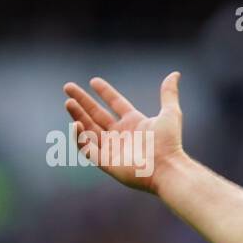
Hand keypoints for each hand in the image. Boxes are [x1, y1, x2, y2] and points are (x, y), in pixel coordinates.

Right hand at [62, 72, 184, 193]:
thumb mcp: (170, 114)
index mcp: (135, 123)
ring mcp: (112, 148)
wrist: (167, 168)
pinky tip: (76, 123)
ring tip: (68, 102)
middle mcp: (121, 135)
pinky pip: (87, 148)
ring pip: (89, 129)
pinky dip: (80, 137)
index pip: (116, 104)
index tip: (93, 81)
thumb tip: (175, 74)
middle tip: (68, 87)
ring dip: (78, 116)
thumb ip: (168, 94)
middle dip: (82, 102)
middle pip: (97, 115)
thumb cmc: (169, 143)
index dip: (105, 93)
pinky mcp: (105, 162)